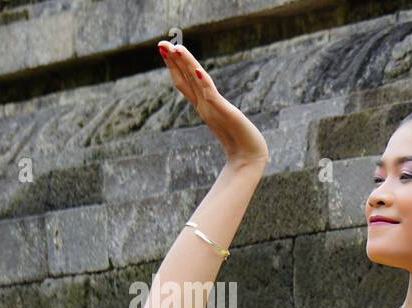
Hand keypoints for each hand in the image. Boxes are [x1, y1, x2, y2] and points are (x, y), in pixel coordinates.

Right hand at [157, 40, 268, 167]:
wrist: (250, 159)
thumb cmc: (241, 142)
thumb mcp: (224, 120)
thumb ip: (217, 110)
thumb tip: (211, 102)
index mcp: (204, 106)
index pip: (185, 82)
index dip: (175, 65)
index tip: (166, 48)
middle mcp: (205, 106)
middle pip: (186, 78)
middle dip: (173, 60)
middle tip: (161, 43)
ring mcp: (213, 109)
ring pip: (196, 82)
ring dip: (186, 65)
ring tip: (176, 48)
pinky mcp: (225, 113)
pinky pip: (212, 96)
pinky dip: (205, 83)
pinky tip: (199, 71)